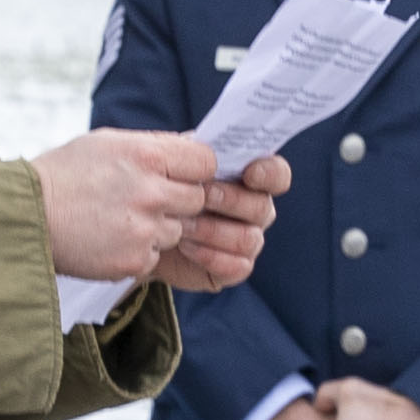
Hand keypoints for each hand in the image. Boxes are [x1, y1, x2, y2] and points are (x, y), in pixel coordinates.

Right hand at [32, 128, 231, 281]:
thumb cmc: (66, 174)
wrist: (25, 216)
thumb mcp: (109, 143)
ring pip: (178, 230)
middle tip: (144, 199)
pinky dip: (138, 250)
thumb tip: (196, 146)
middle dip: (177, 200)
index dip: (195, 170)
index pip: (206, 162)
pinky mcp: (134, 260)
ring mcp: (144, 229)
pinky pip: (155, 255)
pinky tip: (110, 238)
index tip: (180, 175)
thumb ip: (156, 146)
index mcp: (147, 155)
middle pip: (198, 199)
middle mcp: (150, 192)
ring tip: (119, 219)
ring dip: (158, 227)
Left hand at [153, 154, 288, 293]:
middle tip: (198, 198)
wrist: (142, 228)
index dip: (269, 174)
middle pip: (262, 208)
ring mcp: (247, 240)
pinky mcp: (234, 267)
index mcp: (250, 178)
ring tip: (183, 225)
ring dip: (213, 231)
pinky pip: (237, 266)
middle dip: (230, 202)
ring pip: (249, 238)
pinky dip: (210, 256)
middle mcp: (255, 209)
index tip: (250, 174)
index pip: (277, 174)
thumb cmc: (163, 187)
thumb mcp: (175, 162)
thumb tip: (206, 151)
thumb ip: (195, 153)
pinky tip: (186, 247)